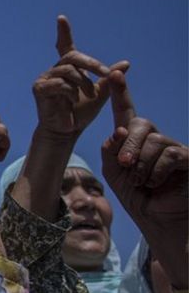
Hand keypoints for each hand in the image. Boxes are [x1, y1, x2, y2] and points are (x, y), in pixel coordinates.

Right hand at [32, 16, 126, 139]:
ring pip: (68, 70)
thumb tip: (125, 63)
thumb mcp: (101, 94)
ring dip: (83, 81)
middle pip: (72, 57)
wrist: (67, 131)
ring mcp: (45, 79)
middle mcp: (54, 70)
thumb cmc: (81, 113)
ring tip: (89, 94)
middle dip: (91, 63)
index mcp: (67, 69)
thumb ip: (110, 79)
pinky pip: (59, 83)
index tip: (61, 18)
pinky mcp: (39, 89)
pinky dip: (70, 91)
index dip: (63, 32)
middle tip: (105, 73)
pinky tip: (73, 100)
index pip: (64, 46)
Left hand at [101, 71, 187, 223]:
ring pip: (153, 141)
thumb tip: (119, 131)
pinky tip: (156, 184)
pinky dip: (157, 172)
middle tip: (126, 166)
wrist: (158, 220)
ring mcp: (173, 146)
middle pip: (138, 125)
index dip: (120, 92)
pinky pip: (169, 154)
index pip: (126, 111)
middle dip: (128, 146)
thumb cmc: (137, 195)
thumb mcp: (114, 172)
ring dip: (142, 165)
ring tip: (143, 182)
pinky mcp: (188, 157)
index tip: (114, 73)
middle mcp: (155, 138)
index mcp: (134, 139)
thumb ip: (110, 150)